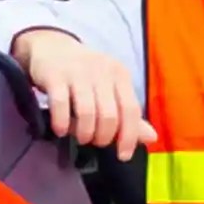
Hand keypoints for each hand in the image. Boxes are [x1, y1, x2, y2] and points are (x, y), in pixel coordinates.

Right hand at [12, 29, 157, 159]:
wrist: (52, 47)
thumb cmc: (85, 74)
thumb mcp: (110, 89)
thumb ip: (128, 114)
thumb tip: (152, 138)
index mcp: (120, 75)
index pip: (131, 110)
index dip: (129, 136)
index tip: (123, 155)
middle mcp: (102, 71)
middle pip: (110, 115)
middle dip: (103, 137)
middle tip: (95, 141)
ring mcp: (77, 72)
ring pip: (87, 112)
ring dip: (84, 133)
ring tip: (80, 137)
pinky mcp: (55, 75)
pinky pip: (61, 105)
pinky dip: (62, 123)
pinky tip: (61, 130)